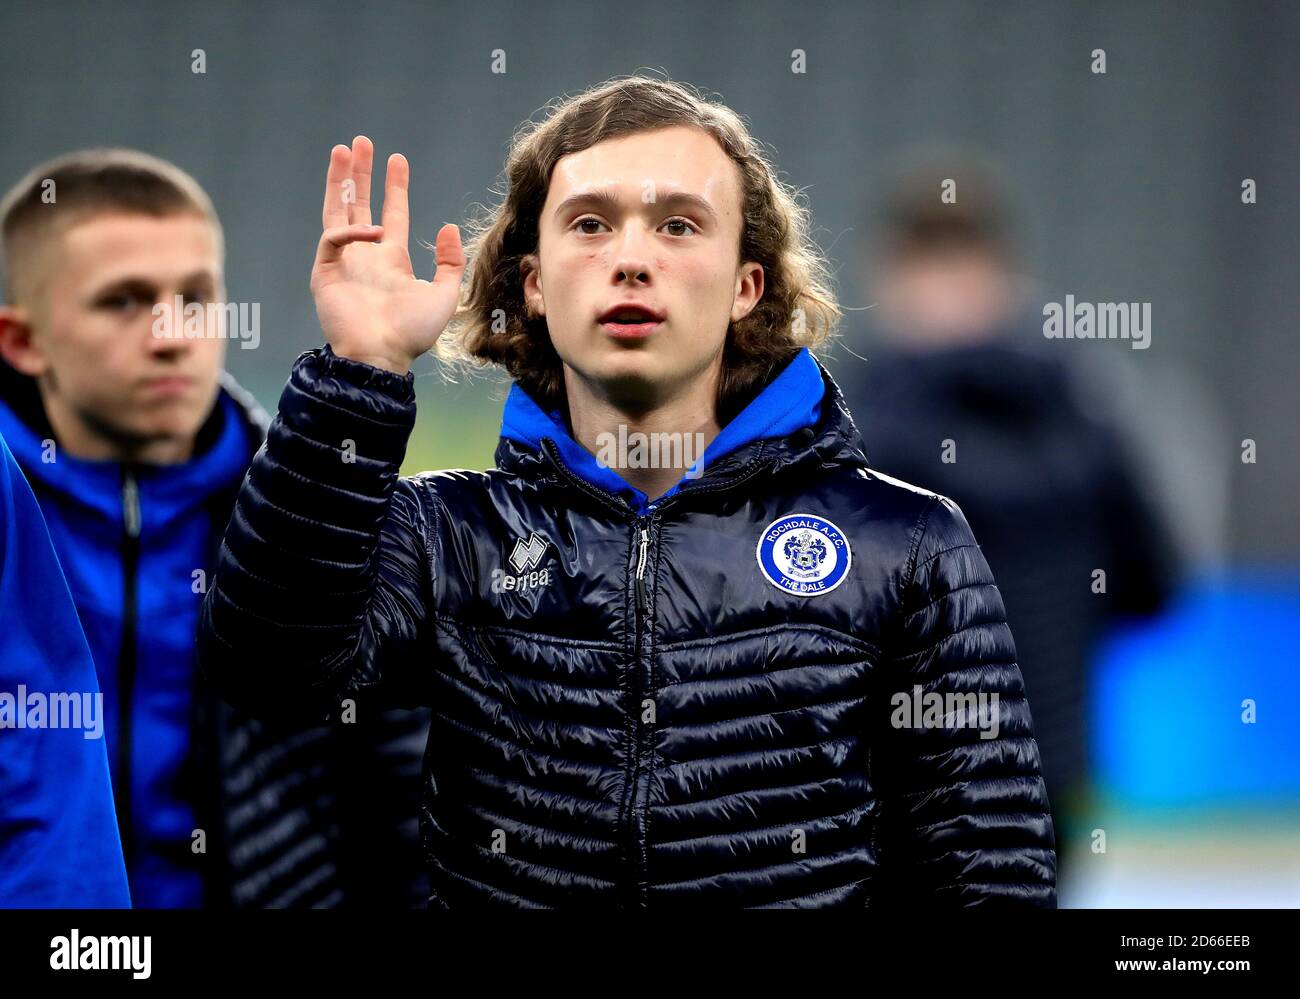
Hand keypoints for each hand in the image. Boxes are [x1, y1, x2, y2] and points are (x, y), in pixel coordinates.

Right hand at [310, 135, 465, 374]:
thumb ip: (449, 262)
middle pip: (359, 203)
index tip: (397, 160)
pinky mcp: (325, 271)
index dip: (394, 187)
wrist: (382, 355)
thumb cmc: (411, 333)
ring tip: (344, 150)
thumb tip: (447, 228)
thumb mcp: (444, 295)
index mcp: (390, 259)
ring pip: (337, 210)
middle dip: (360, 173)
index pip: (392, 213)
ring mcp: (343, 261)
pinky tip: (370, 231)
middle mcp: (365, 255)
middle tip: (361, 142)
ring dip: (340, 180)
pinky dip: (350, 229)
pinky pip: (333, 237)